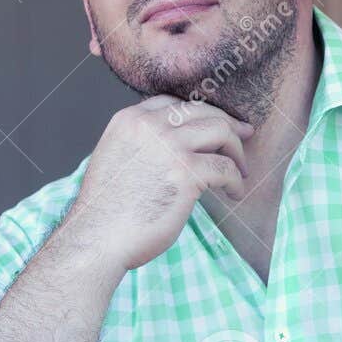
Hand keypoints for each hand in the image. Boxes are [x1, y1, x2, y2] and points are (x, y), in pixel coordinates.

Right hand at [71, 95, 252, 271]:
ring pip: (221, 131)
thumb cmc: (107, 211)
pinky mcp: (187, 172)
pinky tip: (234, 192)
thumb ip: (141, 144)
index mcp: (129, 120)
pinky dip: (236, 180)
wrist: (98, 238)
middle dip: (228, 124)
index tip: (215, 125)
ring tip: (241, 170)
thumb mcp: (116, 158)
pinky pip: (226, 168)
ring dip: (237, 151)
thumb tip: (175, 145)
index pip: (173, 103)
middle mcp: (149, 126)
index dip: (200, 113)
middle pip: (203, 111)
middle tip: (244, 137)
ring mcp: (169, 147)